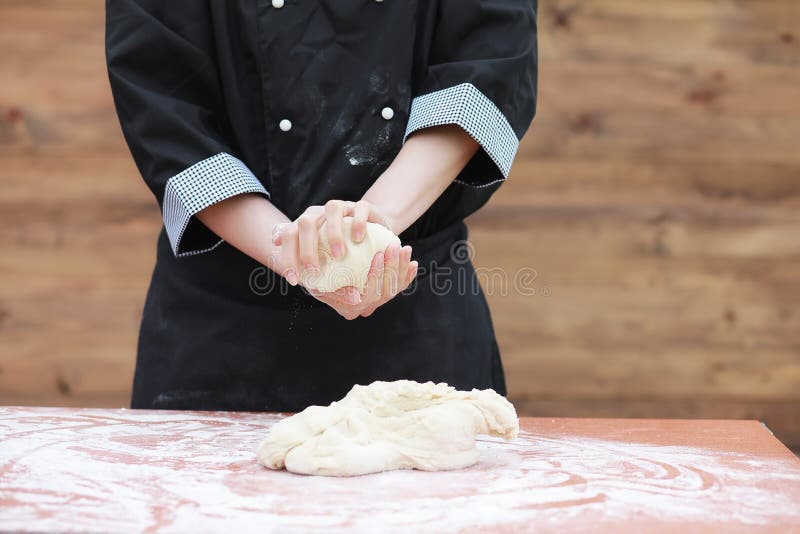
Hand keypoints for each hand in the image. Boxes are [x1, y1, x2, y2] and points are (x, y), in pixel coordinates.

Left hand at [272, 199, 392, 285]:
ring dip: (333, 233)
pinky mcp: (364, 206)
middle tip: (314, 271)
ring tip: (339, 256)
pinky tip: (359, 239)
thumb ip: (317, 273)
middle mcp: (322, 213)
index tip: (294, 280)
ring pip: (332, 209)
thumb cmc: (342, 252)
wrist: (371, 233)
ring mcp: (343, 207)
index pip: (288, 235)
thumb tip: (316, 290)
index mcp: (306, 225)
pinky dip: (358, 222)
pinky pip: (360, 207)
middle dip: (307, 248)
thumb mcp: (325, 262)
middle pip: (306, 222)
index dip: (287, 257)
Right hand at [308, 244, 417, 319]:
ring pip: (394, 287)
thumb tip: (356, 298)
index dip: (377, 274)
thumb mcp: (318, 280)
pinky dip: (407, 275)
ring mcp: (376, 302)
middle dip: (392, 267)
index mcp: (350, 309)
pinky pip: (400, 286)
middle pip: (385, 290)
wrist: (320, 270)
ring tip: (404, 248)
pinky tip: (412, 262)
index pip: (370, 294)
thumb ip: (334, 289)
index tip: (378, 254)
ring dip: (401, 267)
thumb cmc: (315, 273)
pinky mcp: (384, 292)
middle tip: (394, 246)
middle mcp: (365, 308)